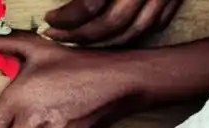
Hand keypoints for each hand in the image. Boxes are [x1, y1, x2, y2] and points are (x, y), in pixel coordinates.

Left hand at [44, 0, 183, 46]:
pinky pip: (158, 22)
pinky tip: (114, 34)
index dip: (66, 19)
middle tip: (57, 35)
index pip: (90, 6)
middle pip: (113, 23)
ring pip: (137, 29)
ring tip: (81, 39)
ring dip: (105, 42)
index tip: (50, 20)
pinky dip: (134, 33)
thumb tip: (55, 8)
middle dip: (80, 36)